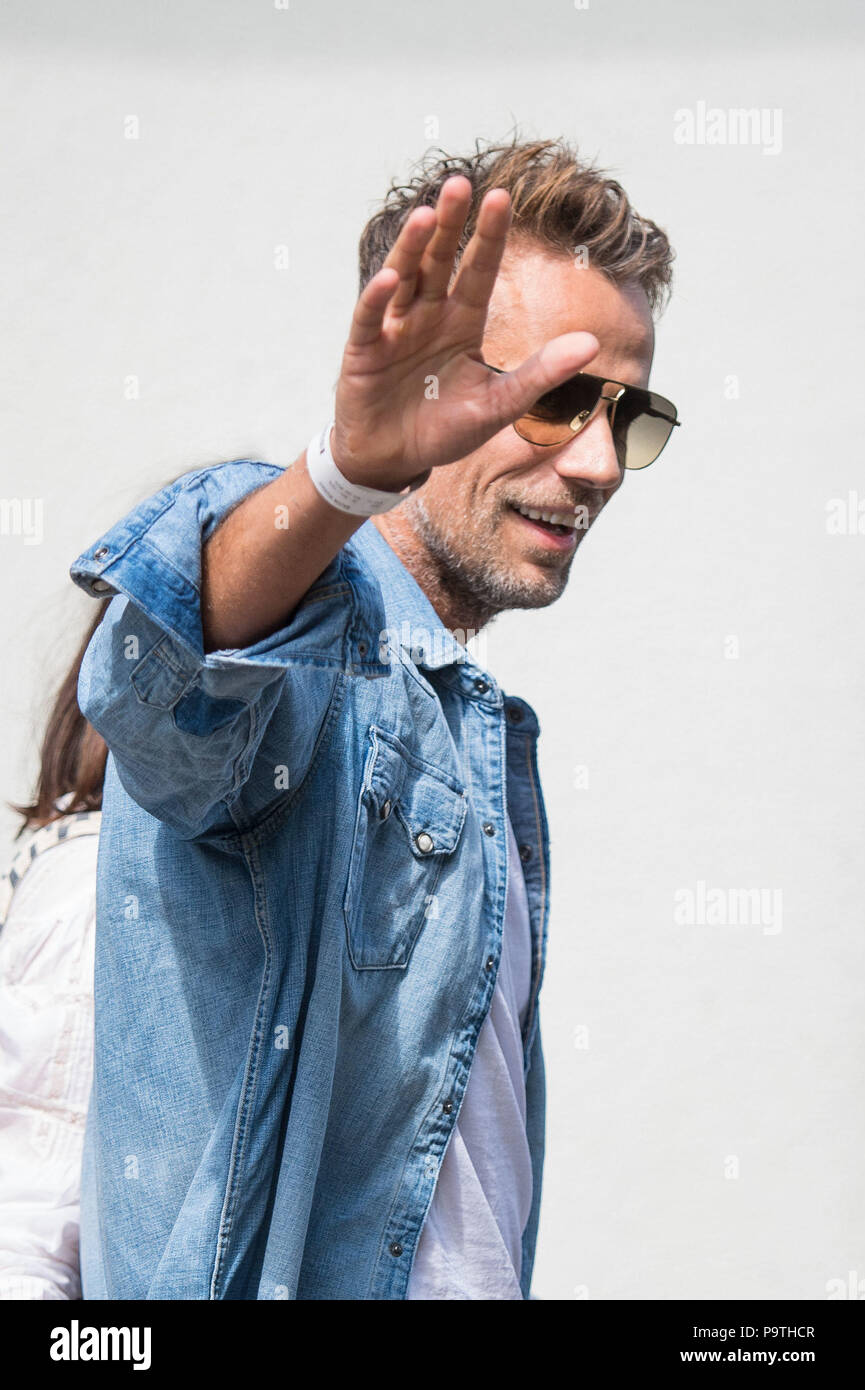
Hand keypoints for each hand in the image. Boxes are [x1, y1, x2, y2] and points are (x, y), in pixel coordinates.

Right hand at [332, 175, 598, 491]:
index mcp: (462, 323)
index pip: (479, 271)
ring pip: (404, 278)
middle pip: (439, 261)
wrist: (396, 459)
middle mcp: (428, 316)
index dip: (489, 236)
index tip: (503, 197)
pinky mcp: (364, 351)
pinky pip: (371, 318)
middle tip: (460, 184)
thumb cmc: (445, 430)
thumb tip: (592, 344)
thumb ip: (541, 374)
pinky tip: (389, 277)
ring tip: (425, 216)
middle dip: (449, 224)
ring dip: (412, 248)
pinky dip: (377, 298)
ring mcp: (394, 330)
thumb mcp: (499, 405)